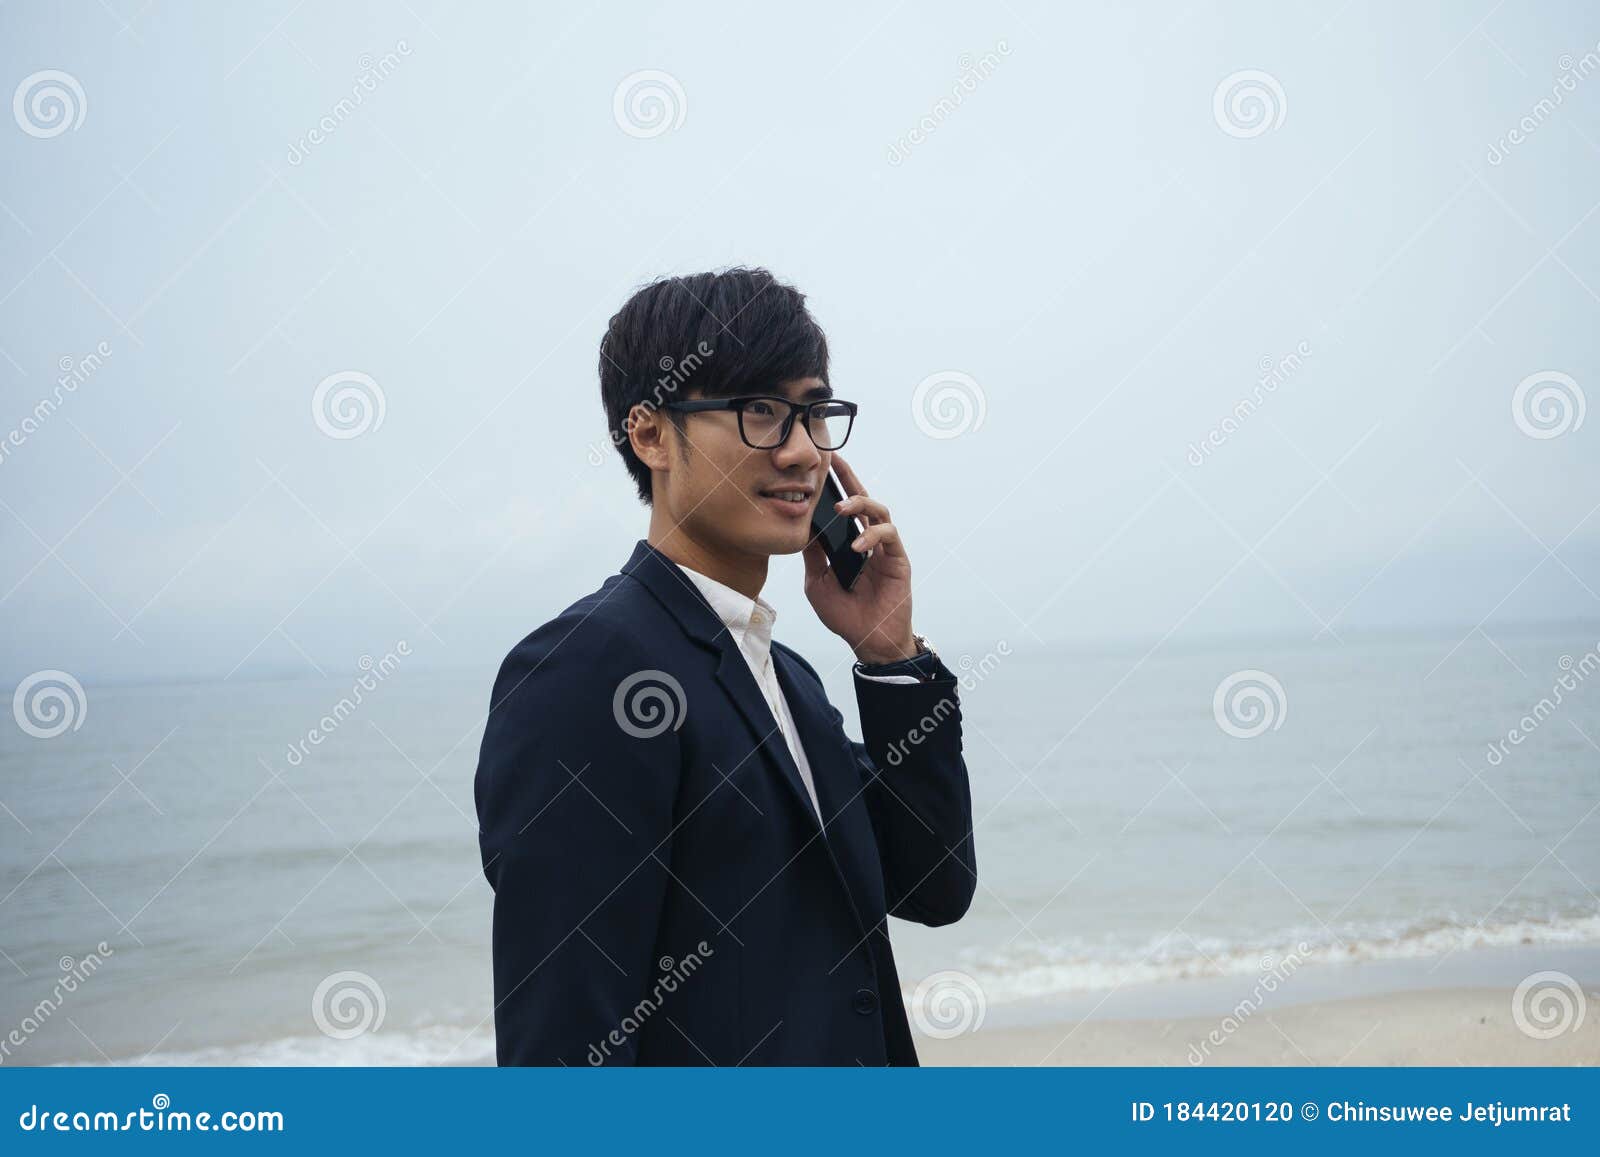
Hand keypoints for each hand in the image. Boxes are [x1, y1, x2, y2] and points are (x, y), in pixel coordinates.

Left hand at [802, 453, 917, 664]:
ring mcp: (884, 548)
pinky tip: (857, 547)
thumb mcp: (818, 582)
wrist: (867, 641)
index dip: (835, 487)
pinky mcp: (897, 559)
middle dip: (850, 478)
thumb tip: (801, 528)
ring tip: (842, 509)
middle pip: (863, 499)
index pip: (843, 509)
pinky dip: (872, 536)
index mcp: (849, 543)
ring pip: (879, 510)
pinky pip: (889, 535)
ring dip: (861, 504)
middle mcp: (868, 540)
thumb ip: (813, 555)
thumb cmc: (845, 615)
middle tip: (835, 461)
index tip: (821, 465)